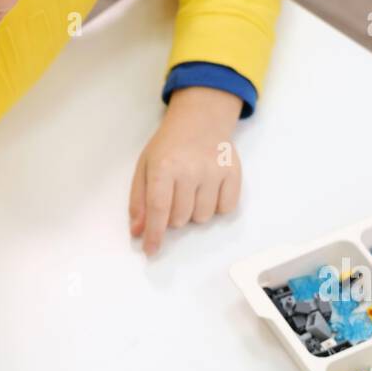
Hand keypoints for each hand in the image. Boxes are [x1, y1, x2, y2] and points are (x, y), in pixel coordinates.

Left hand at [129, 85, 243, 254]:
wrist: (200, 119)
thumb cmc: (169, 146)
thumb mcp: (144, 167)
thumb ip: (139, 200)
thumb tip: (138, 232)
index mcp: (164, 166)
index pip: (158, 209)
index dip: (154, 234)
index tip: (151, 251)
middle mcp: (190, 169)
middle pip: (180, 218)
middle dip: (173, 216)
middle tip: (175, 195)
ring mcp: (214, 171)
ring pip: (202, 217)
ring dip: (194, 212)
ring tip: (192, 190)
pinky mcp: (234, 172)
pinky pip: (226, 209)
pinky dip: (217, 206)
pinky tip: (210, 190)